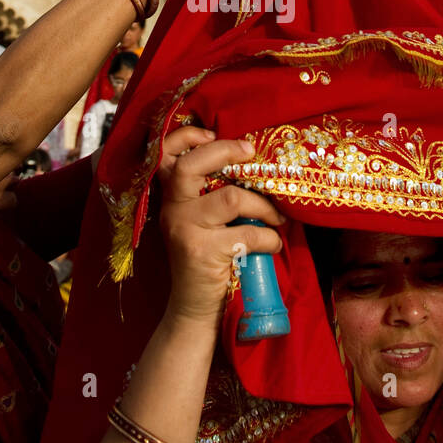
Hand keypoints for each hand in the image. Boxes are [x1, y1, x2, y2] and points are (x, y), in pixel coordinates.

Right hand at [158, 128, 284, 328]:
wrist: (194, 309)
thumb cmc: (208, 258)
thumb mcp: (202, 221)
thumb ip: (212, 194)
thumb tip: (253, 165)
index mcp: (172, 196)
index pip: (166, 154)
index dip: (187, 137)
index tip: (213, 133)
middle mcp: (172, 209)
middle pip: (191, 165)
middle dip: (226, 151)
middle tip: (251, 153)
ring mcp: (184, 229)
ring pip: (231, 198)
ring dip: (263, 207)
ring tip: (277, 218)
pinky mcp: (201, 252)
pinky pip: (247, 234)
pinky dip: (269, 239)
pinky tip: (273, 245)